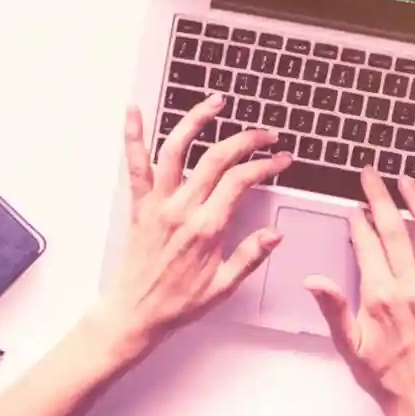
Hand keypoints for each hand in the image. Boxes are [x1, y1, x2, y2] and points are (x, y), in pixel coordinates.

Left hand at [103, 94, 291, 347]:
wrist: (135, 313)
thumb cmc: (177, 303)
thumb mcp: (223, 286)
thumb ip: (250, 256)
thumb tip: (274, 234)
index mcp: (207, 227)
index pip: (241, 182)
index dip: (265, 165)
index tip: (281, 159)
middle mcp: (182, 208)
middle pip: (217, 158)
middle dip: (246, 139)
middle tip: (265, 134)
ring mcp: (158, 202)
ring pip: (177, 149)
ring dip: (196, 120)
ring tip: (215, 102)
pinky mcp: (140, 204)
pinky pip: (135, 164)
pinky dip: (133, 135)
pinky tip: (134, 111)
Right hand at [306, 168, 414, 415]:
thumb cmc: (385, 374)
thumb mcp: (348, 344)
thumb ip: (333, 308)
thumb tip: (314, 281)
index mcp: (380, 296)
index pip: (366, 244)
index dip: (357, 221)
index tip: (350, 207)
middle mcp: (410, 287)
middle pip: (395, 229)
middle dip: (380, 196)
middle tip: (371, 174)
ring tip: (407, 179)